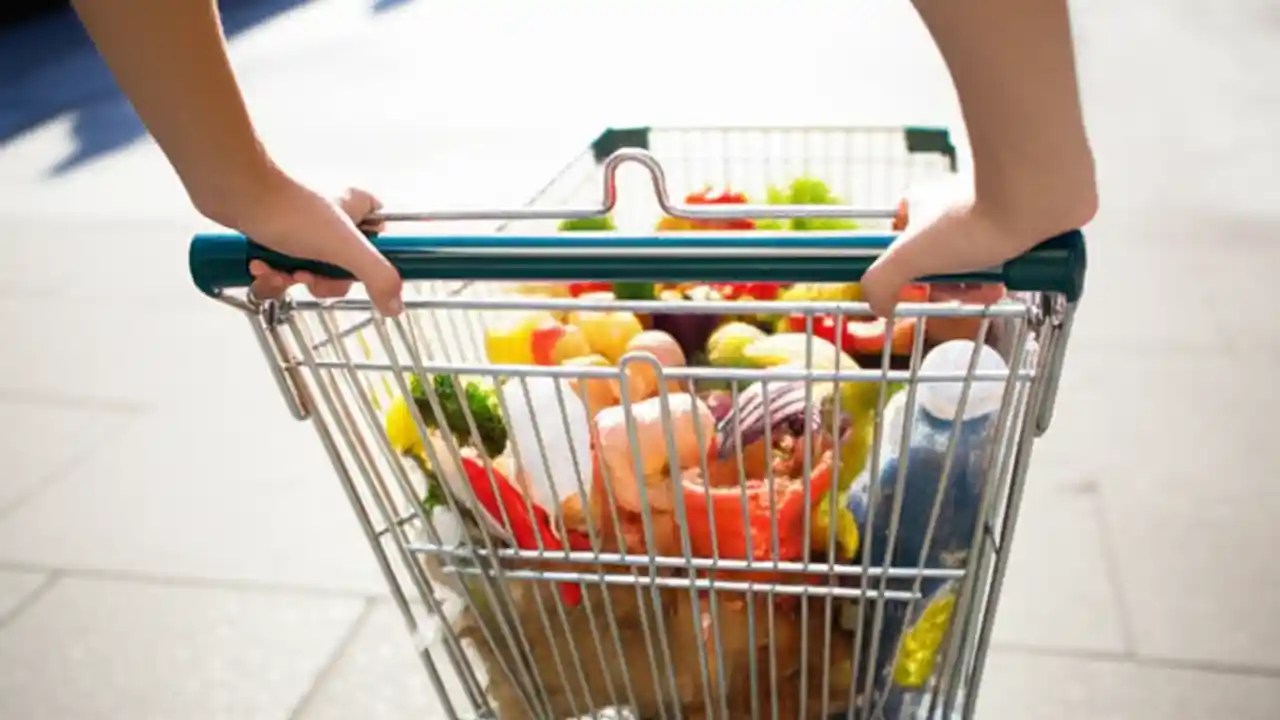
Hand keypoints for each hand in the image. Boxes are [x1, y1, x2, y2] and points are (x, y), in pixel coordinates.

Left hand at [237, 179, 403, 315]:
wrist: (236, 195)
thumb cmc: (291, 212)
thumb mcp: (344, 249)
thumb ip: (377, 277)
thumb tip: (396, 307)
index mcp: (356, 209)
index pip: (382, 233)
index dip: (372, 258)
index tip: (355, 266)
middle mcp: (332, 217)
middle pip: (343, 266)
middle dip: (323, 280)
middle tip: (309, 275)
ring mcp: (303, 227)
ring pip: (310, 270)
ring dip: (292, 280)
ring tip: (278, 271)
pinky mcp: (274, 235)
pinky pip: (282, 268)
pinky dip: (272, 275)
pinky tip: (260, 267)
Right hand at [860, 181, 1094, 317]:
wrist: (1035, 199)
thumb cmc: (971, 221)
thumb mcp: (908, 257)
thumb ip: (880, 284)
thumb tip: (881, 308)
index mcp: (919, 205)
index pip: (906, 251)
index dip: (914, 276)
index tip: (926, 289)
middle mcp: (952, 204)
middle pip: (943, 263)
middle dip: (953, 287)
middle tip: (965, 292)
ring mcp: (989, 209)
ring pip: (977, 263)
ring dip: (981, 284)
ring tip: (994, 286)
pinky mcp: (1021, 216)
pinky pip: (1007, 255)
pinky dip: (1008, 272)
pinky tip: (1013, 275)